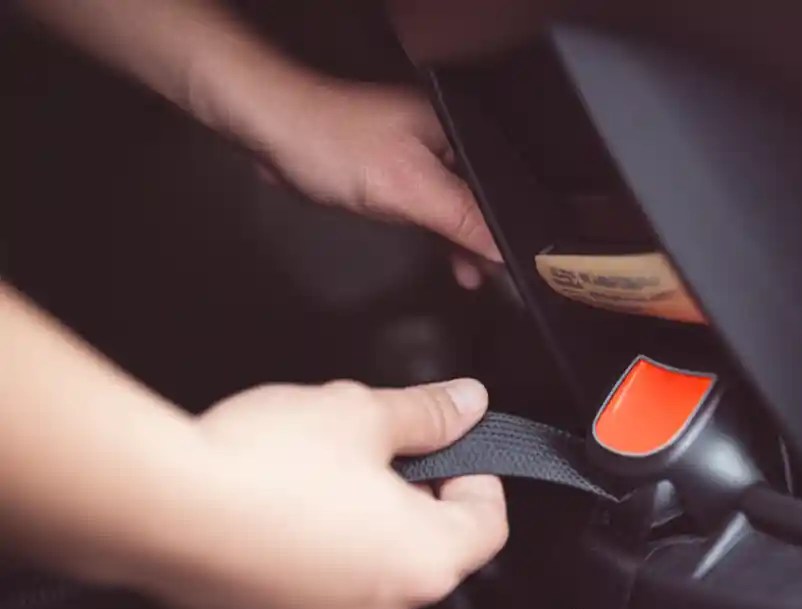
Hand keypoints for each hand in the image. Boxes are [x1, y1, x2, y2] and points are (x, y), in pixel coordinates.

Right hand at [137, 378, 506, 608]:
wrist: (159, 506)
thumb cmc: (266, 462)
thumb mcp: (362, 412)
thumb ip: (427, 412)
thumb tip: (466, 403)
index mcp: (424, 562)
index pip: (488, 526)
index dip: (478, 477)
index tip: (452, 446)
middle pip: (431, 552)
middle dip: (416, 498)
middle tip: (383, 450)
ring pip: (372, 571)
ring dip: (366, 525)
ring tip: (325, 472)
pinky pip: (319, 587)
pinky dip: (317, 550)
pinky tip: (284, 504)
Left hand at [257, 79, 502, 285]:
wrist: (270, 131)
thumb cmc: (338, 149)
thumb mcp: (410, 187)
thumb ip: (462, 218)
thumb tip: (505, 248)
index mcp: (456, 130)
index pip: (502, 182)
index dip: (515, 221)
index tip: (526, 260)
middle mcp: (443, 140)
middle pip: (480, 196)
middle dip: (489, 237)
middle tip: (501, 280)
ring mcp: (417, 157)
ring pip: (454, 206)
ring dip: (463, 241)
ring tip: (476, 280)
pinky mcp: (393, 175)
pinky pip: (429, 208)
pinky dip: (438, 234)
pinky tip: (447, 259)